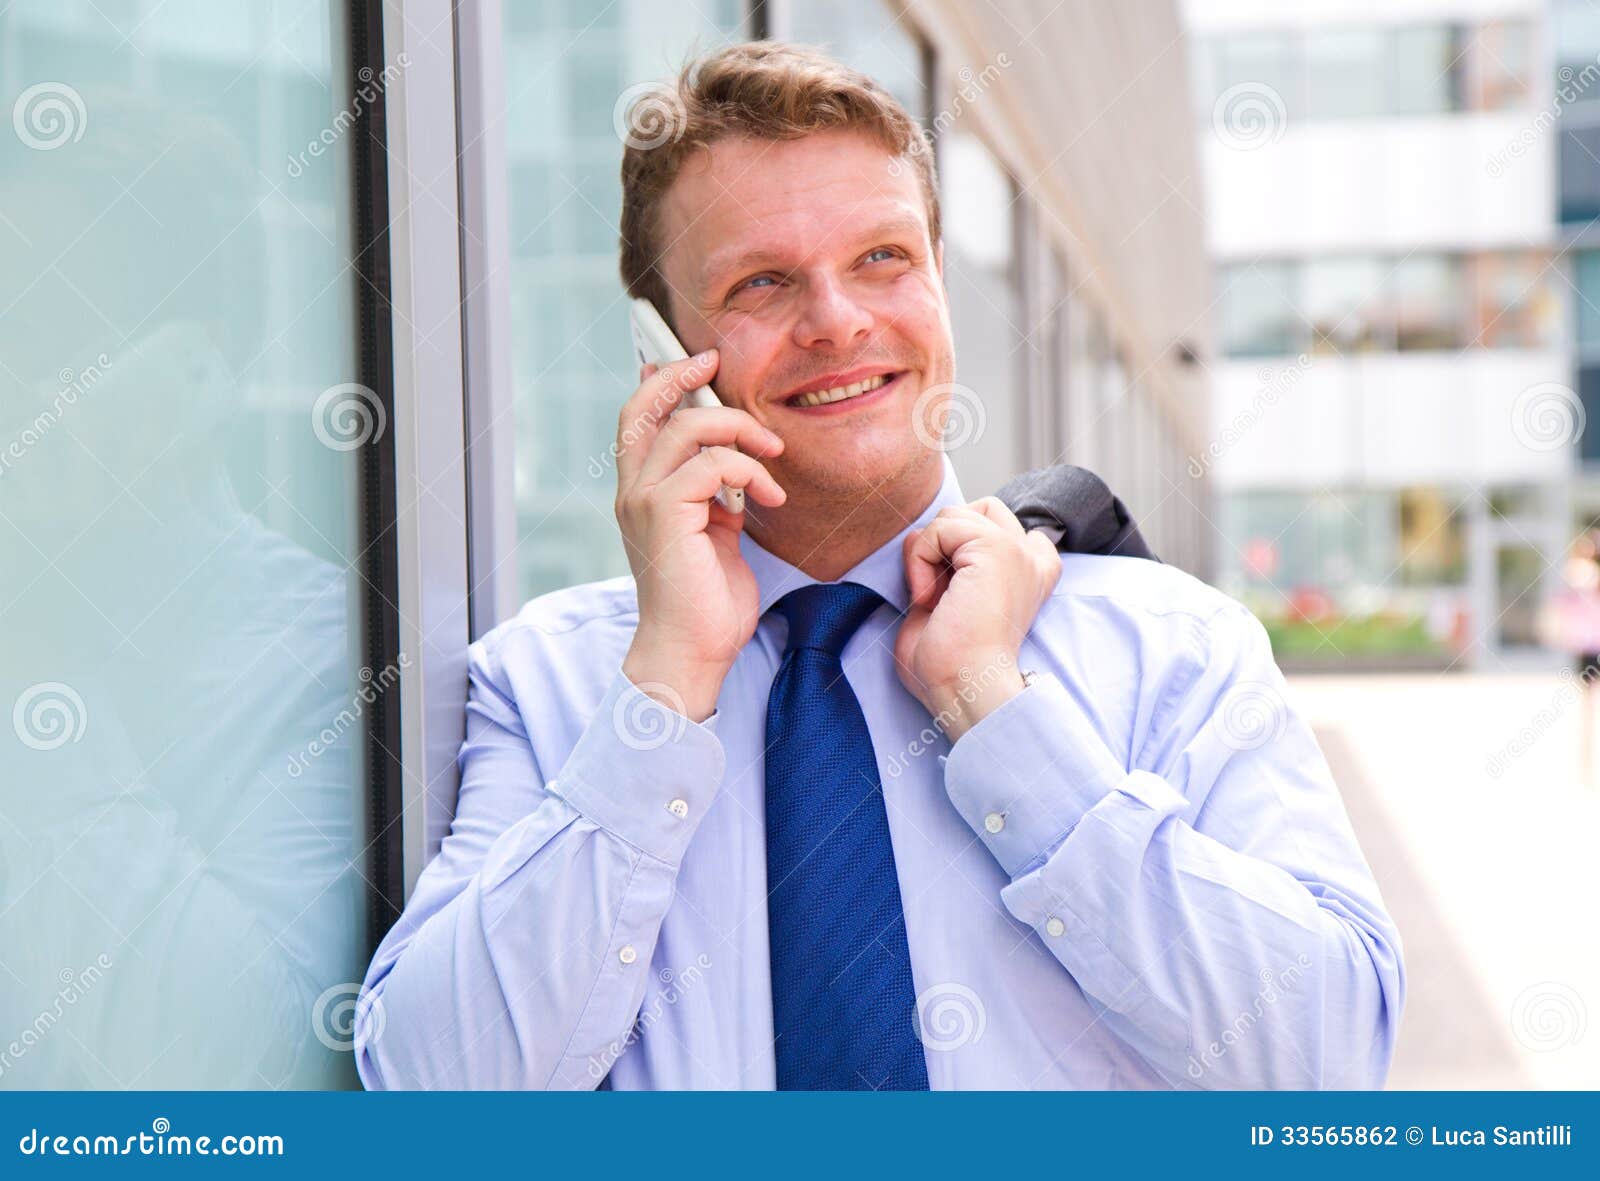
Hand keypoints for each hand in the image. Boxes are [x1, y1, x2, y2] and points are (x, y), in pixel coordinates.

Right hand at [615, 350, 785, 720]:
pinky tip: (772, 497)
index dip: (662, 382)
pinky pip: (711, 463)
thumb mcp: (716, 533)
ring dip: (739, 429)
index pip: (637, 420)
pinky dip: (750, 470)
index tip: (698, 363)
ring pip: (686, 428)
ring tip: (772, 451)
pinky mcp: (665, 512)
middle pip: (644, 407)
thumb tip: (735, 462)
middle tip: (717, 363)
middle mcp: (632, 491)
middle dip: (682, 376)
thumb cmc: (708, 602)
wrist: (693, 650)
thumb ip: (716, 494)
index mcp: (641, 493)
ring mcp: (643, 500)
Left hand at [893, 497, 1060, 741]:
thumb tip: (919, 539)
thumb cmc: (950, 663)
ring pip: (953, 515)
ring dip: (926, 553)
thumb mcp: (948, 602)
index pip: (995, 523)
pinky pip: (939, 527)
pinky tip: (927, 598)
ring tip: (931, 597)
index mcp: (1030, 574)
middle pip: (979, 509)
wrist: (963, 688)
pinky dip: (920, 558)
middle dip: (944, 540)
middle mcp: (1032, 559)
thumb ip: (945, 565)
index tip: (949, 593)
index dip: (960, 545)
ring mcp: (1018, 550)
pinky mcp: (995, 548)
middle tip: (936, 590)